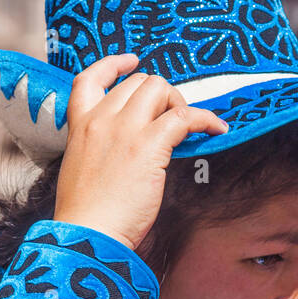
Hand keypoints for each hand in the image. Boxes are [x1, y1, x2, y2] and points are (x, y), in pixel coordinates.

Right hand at [53, 53, 228, 250]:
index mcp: (80, 126)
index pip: (90, 77)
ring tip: (186, 130)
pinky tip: (216, 129)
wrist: (86, 235)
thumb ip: (101, 148)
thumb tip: (132, 146)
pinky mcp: (149, 145)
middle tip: (171, 123)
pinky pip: (185, 116)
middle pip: (138, 82)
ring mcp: (125, 129)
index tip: (132, 63)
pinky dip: (205, 119)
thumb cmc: (87, 216)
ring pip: (160, 89)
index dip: (114, 65)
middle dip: (160, 97)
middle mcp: (101, 119)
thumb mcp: (82, 170)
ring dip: (179, 104)